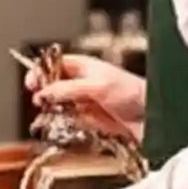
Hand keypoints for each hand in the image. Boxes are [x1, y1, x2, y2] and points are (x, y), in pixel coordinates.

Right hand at [26, 54, 146, 141]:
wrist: (156, 118)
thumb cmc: (134, 93)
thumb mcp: (98, 86)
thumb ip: (68, 89)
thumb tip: (43, 93)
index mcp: (85, 67)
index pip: (55, 64)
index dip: (41, 71)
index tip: (31, 83)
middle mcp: (83, 82)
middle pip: (53, 84)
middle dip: (43, 93)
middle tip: (40, 101)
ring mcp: (85, 101)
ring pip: (58, 103)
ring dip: (50, 110)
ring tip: (48, 115)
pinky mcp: (89, 119)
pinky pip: (67, 119)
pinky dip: (60, 122)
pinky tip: (58, 124)